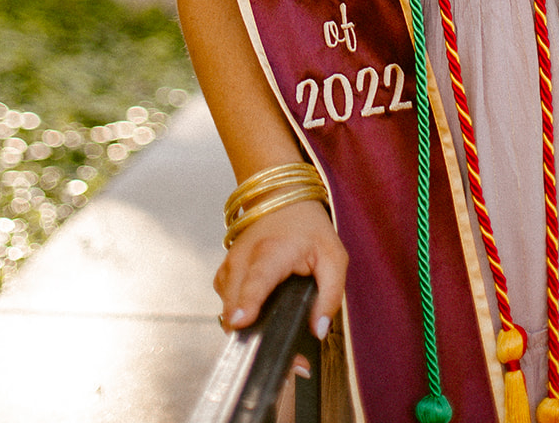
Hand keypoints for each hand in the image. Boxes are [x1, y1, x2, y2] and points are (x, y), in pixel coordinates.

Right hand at [214, 199, 347, 344]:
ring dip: (247, 329)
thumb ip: (330, 294)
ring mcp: (230, 266)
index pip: (255, 281)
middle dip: (254, 336)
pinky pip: (226, 303)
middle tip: (289, 360)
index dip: (247, 302)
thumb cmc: (308, 228)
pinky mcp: (225, 274)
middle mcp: (243, 259)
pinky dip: (241, 315)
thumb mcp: (333, 256)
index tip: (240, 321)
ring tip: (278, 340)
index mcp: (271, 252)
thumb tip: (318, 330)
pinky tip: (260, 315)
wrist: (281, 198)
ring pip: (228, 309)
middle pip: (235, 306)